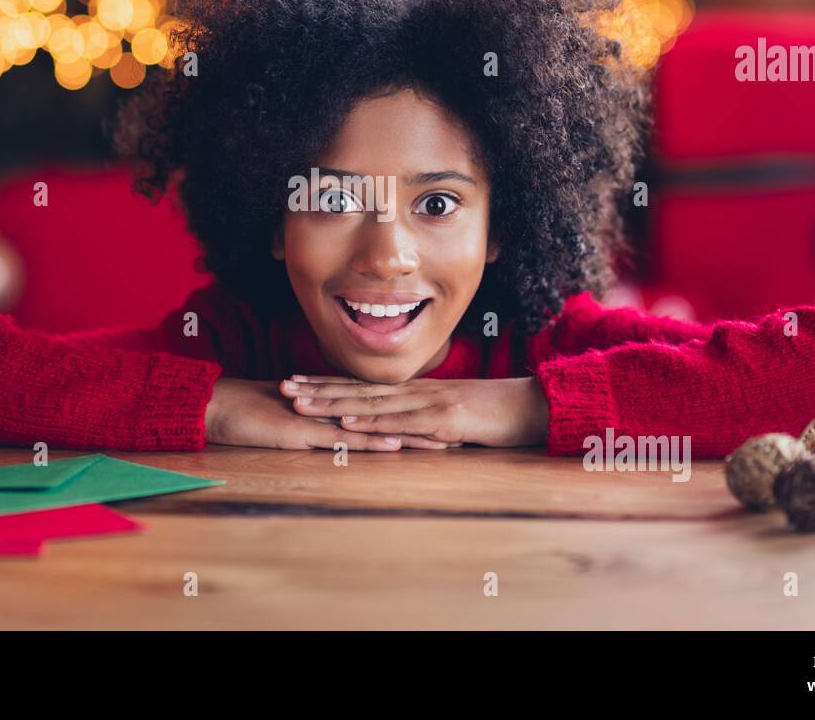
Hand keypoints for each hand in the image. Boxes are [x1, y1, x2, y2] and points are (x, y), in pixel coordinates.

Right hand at [204, 378, 453, 450]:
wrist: (217, 406)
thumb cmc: (248, 414)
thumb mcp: (290, 420)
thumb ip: (315, 421)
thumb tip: (335, 427)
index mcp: (332, 404)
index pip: (380, 408)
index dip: (412, 412)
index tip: (442, 418)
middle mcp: (333, 408)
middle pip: (388, 415)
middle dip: (423, 422)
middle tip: (460, 428)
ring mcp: (322, 419)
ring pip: (374, 426)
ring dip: (409, 433)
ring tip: (443, 440)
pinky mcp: (306, 433)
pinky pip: (344, 439)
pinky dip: (371, 440)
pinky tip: (395, 443)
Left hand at [280, 375, 548, 447]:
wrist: (533, 407)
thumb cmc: (495, 415)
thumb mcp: (453, 418)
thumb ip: (424, 422)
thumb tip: (400, 433)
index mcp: (416, 391)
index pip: (363, 386)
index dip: (328, 383)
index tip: (296, 381)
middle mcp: (415, 392)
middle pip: (357, 390)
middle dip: (317, 389)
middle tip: (281, 387)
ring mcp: (427, 404)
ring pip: (370, 404)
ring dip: (332, 404)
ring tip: (300, 403)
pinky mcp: (441, 421)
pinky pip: (400, 423)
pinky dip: (370, 424)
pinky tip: (346, 425)